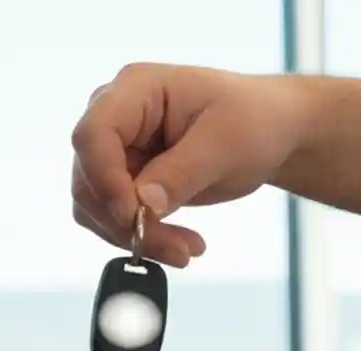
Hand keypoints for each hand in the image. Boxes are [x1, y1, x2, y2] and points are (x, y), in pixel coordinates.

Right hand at [71, 63, 314, 265]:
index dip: (104, 180)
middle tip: (177, 249)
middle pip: (89, 178)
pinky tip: (180, 245)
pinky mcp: (127, 180)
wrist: (271, 132)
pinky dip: (142, 238)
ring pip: (97, 206)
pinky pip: (115, 218)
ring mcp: (119, 151)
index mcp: (135, 90)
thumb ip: (181, 173)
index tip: (134, 216)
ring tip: (186, 250)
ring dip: (135, 237)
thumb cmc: (254, 121)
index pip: (93, 135)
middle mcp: (116, 118)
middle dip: (125, 221)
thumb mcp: (225, 144)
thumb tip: (141, 204)